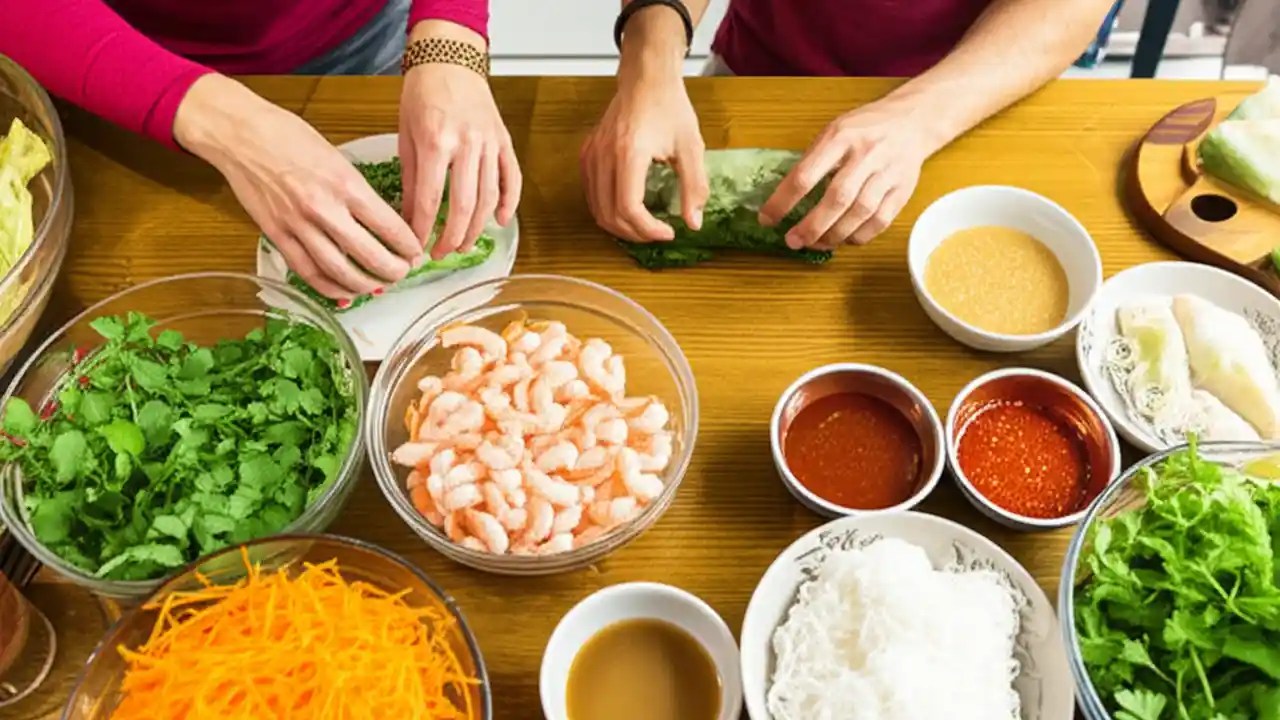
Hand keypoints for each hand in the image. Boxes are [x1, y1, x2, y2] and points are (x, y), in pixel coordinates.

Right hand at [175, 75, 418, 300]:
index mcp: (346, 184)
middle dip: (394, 271)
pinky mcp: (276, 236)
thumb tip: (380, 221)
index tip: (416, 252)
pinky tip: (345, 293)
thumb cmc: (286, 135)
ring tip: (379, 286)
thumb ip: (357, 191)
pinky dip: (330, 289)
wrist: (239, 133)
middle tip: (403, 273)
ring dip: (365, 285)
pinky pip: (308, 272)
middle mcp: (324, 208)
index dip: (408, 246)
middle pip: (371, 256)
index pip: (390, 227)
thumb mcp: (336, 156)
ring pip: (340, 272)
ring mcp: (298, 225)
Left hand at [399, 22, 519, 259]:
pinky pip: (511, 178)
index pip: (431, 200)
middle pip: (464, 205)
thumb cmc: (423, 93)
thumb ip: (411, 179)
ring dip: (476, 228)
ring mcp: (489, 143)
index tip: (417, 248)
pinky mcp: (503, 141)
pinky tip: (500, 222)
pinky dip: (509, 203)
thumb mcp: (406, 135)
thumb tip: (410, 220)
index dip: (425, 230)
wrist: (450, 60)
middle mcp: (466, 144)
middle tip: (441, 253)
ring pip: (489, 198)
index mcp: (436, 141)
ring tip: (463, 244)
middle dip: (452, 237)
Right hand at [580, 73, 707, 241]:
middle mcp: (604, 156)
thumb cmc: (669, 106)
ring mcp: (591, 155)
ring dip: (620, 225)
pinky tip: (628, 210)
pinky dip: (607, 210)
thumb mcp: (691, 147)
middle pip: (609, 214)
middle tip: (658, 233)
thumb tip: (694, 222)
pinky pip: (591, 194)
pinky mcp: (587, 155)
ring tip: (644, 226)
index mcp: (629, 153)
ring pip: (596, 209)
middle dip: (635, 233)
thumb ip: (694, 186)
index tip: (669, 232)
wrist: (646, 79)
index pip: (628, 207)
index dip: (648, 229)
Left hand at [759, 99, 929, 249]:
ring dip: (834, 235)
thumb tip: (785, 198)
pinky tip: (844, 240)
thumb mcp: (834, 131)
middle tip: (793, 241)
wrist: (912, 121)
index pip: (806, 174)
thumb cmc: (864, 128)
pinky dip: (859, 236)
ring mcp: (887, 173)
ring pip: (860, 213)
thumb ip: (814, 160)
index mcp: (840, 137)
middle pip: (837, 198)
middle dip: (811, 226)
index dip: (783, 201)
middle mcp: (866, 155)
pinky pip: (880, 221)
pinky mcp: (903, 190)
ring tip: (815, 243)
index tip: (767, 218)